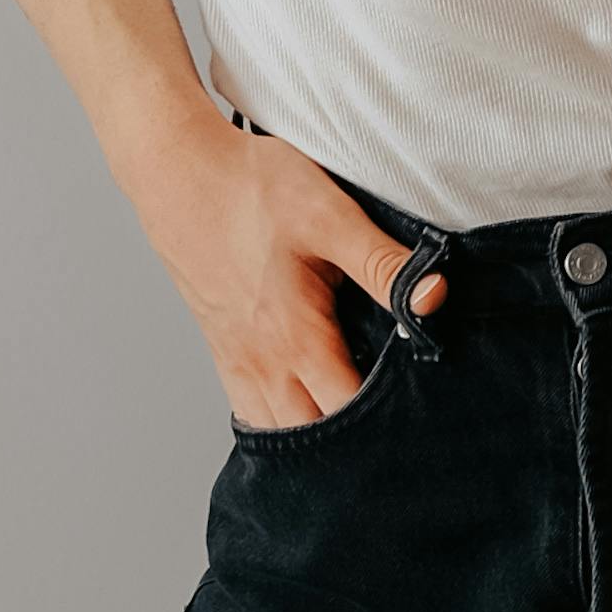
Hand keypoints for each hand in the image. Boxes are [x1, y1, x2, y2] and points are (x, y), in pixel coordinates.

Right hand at [137, 117, 448, 429]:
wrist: (176, 171)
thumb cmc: (253, 188)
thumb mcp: (330, 216)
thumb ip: (383, 263)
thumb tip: (434, 298)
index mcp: (297, 337)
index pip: (350, 410)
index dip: (390, 421)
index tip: (422, 412)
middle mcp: (264, 362)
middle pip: (316, 435)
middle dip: (358, 440)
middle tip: (401, 422)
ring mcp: (238, 360)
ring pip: (281, 430)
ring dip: (318, 434)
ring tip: (360, 423)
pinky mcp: (222, 349)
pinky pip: (251, 411)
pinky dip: (281, 422)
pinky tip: (307, 410)